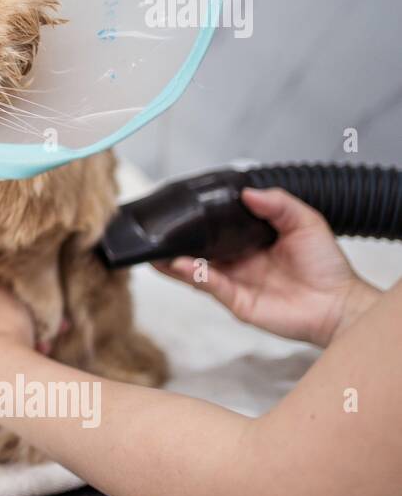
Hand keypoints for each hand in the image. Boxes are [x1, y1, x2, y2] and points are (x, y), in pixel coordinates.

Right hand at [155, 187, 379, 347]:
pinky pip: (210, 287)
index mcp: (248, 241)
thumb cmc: (326, 266)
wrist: (339, 303)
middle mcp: (237, 261)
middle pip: (197, 250)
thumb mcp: (305, 222)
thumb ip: (278, 204)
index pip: (216, 228)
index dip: (196, 221)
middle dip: (175, 243)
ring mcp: (234, 282)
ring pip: (196, 270)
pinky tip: (182, 265)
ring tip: (157, 250)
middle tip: (156, 230)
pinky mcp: (236, 301)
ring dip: (175, 261)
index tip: (178, 208)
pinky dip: (195, 276)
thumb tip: (247, 192)